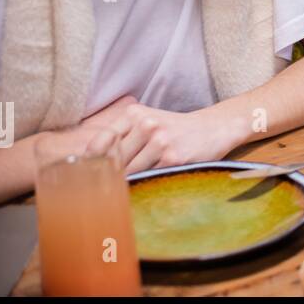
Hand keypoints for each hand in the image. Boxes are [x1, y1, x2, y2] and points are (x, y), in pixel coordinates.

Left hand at [89, 96, 243, 173]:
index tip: (89, 174)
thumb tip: (90, 161)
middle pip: (114, 158)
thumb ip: (123, 136)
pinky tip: (145, 186)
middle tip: (102, 188)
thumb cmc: (176, 129)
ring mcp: (160, 141)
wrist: (214, 128)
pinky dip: (144, 184)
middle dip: (108, 175)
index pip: (102, 141)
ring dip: (126, 182)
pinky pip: (148, 178)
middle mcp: (146, 124)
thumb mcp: (148, 121)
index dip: (92, 160)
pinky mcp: (173, 159)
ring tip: (125, 189)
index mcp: (135, 114)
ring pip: (130, 171)